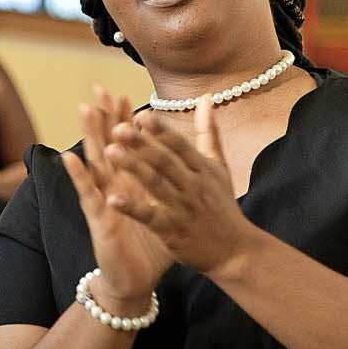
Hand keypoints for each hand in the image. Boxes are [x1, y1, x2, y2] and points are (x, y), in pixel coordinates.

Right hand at [61, 87, 171, 313]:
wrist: (137, 281)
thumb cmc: (149, 245)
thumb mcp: (163, 209)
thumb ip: (169, 185)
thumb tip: (181, 166)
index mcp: (131, 183)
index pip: (127, 147)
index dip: (125, 121)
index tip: (126, 93)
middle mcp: (114, 187)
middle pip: (107, 145)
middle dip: (103, 118)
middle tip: (99, 89)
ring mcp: (103, 200)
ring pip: (94, 162)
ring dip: (88, 136)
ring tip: (83, 109)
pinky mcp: (98, 219)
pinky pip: (88, 195)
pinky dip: (78, 175)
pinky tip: (70, 157)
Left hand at [103, 95, 249, 275]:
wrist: (236, 251)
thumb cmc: (222, 206)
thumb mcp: (219, 167)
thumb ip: (208, 132)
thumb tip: (205, 97)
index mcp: (202, 169)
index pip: (179, 145)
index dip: (160, 130)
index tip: (140, 114)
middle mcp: (193, 186)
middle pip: (165, 162)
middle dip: (142, 144)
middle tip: (118, 128)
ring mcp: (183, 209)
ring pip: (156, 185)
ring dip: (133, 168)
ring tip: (110, 151)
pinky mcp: (174, 232)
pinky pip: (151, 218)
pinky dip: (132, 208)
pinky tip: (112, 199)